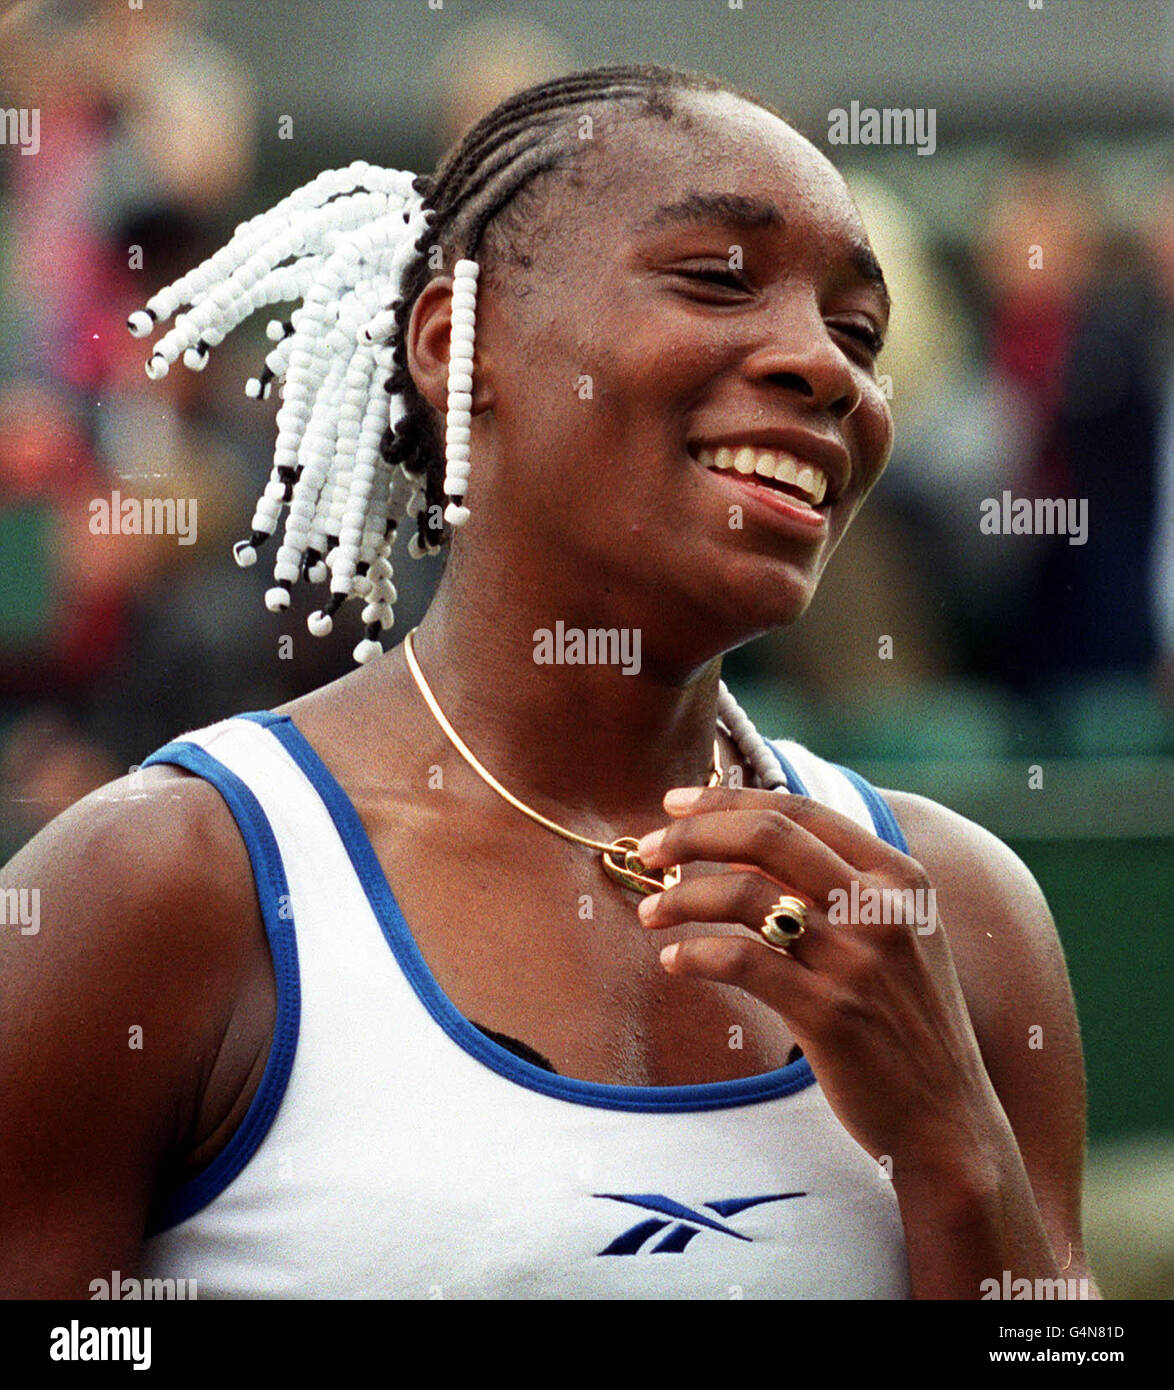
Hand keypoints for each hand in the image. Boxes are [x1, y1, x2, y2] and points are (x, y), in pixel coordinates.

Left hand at [634, 786, 1010, 1180]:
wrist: (949, 1121)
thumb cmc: (904, 1023)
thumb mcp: (894, 937)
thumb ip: (833, 887)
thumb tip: (738, 842)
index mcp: (899, 877)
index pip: (798, 810)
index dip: (727, 799)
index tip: (675, 804)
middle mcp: (882, 908)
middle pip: (767, 835)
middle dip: (693, 833)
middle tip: (648, 849)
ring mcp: (858, 960)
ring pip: (744, 894)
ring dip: (681, 898)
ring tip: (649, 913)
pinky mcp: (830, 1014)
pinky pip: (740, 961)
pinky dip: (693, 956)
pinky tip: (673, 962)